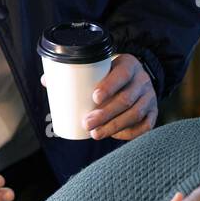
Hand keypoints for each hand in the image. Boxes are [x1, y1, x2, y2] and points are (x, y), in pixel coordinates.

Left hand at [40, 53, 155, 140]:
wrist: (137, 75)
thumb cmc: (111, 72)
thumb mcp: (100, 65)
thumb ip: (76, 72)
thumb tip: (46, 81)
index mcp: (129, 64)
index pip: (122, 74)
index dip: (109, 86)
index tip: (93, 98)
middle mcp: (143, 80)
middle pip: (126, 99)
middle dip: (106, 114)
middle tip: (87, 123)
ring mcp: (150, 97)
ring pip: (135, 114)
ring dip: (114, 126)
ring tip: (95, 134)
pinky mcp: (154, 111)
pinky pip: (146, 125)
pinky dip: (130, 133)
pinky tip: (114, 136)